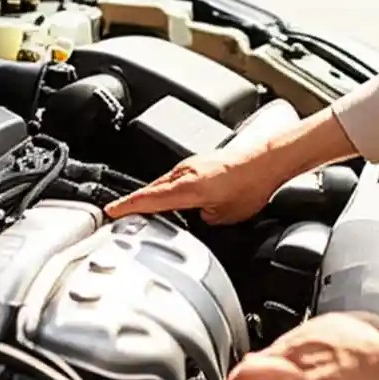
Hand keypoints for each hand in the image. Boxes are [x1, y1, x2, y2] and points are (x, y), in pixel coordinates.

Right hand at [104, 147, 286, 224]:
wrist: (267, 161)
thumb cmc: (251, 185)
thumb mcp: (226, 215)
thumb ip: (205, 218)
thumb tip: (201, 217)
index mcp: (186, 188)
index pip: (148, 199)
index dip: (127, 206)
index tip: (111, 212)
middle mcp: (185, 173)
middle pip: (151, 190)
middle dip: (134, 202)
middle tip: (120, 214)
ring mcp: (191, 165)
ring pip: (163, 183)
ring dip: (152, 195)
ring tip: (143, 209)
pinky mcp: (200, 162)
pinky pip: (176, 178)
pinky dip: (168, 188)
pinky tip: (173, 197)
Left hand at [206, 312, 378, 379]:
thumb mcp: (365, 327)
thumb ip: (345, 336)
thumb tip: (344, 342)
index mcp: (317, 329)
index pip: (280, 344)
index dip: (269, 360)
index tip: (265, 370)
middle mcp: (302, 347)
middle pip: (258, 358)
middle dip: (242, 374)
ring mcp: (301, 373)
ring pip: (250, 376)